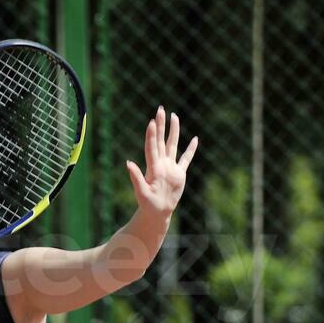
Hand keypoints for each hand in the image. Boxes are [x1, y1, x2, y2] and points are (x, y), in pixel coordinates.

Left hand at [126, 108, 197, 225]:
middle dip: (161, 125)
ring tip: (174, 116)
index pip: (152, 147)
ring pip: (173, 145)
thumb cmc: (147, 204)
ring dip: (174, 131)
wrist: (157, 213)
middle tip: (161, 109)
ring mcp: (171, 167)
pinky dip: (191, 150)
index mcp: (153, 167)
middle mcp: (161, 164)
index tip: (152, 121)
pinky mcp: (179, 174)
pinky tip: (195, 139)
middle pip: (161, 140)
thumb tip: (128, 163)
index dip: (152, 135)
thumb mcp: (141, 192)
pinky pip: (186, 159)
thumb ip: (136, 177)